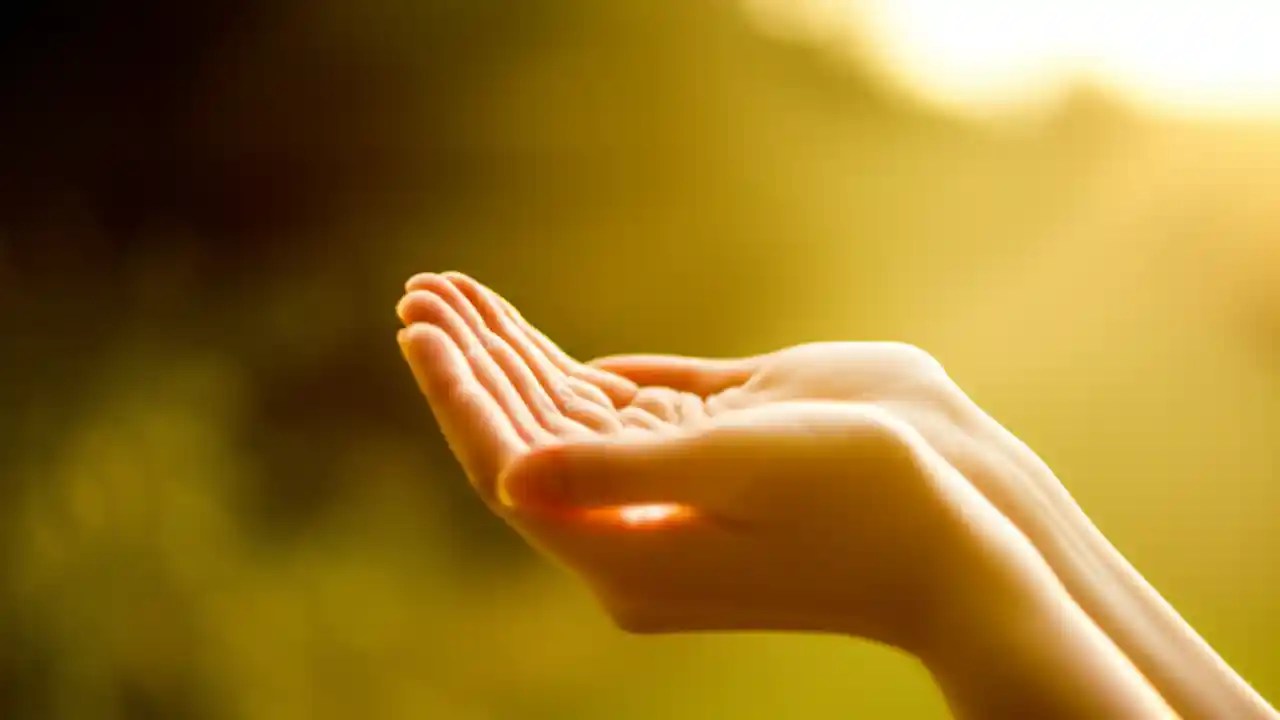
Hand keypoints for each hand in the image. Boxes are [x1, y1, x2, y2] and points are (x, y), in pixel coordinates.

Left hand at [395, 273, 1045, 648]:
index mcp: (628, 553)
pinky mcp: (701, 488)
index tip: (418, 322)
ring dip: (513, 367)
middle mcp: (633, 543)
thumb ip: (615, 472)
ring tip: (460, 305)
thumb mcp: (735, 471)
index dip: (458, 390)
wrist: (958, 549)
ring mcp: (666, 516)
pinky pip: (613, 433)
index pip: (509, 463)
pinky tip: (534, 350)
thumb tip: (509, 476)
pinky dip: (572, 384)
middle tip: (421, 293)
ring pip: (563, 435)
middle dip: (473, 365)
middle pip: (524, 444)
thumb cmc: (860, 500)